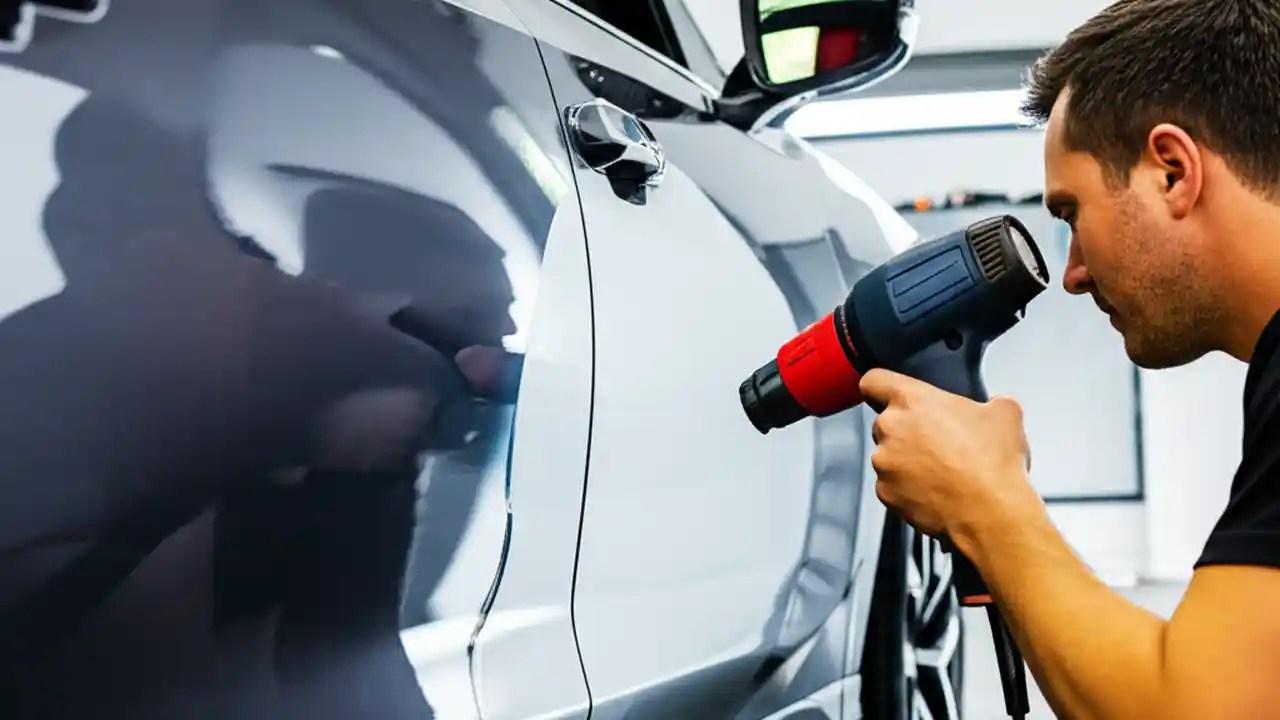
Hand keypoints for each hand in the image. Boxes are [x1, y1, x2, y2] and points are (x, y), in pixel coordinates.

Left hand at [859, 368, 1038, 548]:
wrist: (988, 512)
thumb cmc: (991, 463)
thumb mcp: (1005, 413)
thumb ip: (990, 401)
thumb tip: (995, 406)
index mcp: (912, 400)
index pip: (874, 380)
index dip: (881, 386)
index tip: (889, 394)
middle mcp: (890, 428)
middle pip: (886, 422)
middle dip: (907, 431)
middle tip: (937, 442)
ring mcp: (884, 463)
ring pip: (888, 456)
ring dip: (907, 461)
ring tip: (941, 471)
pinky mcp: (885, 493)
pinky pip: (891, 485)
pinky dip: (907, 488)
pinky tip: (935, 491)